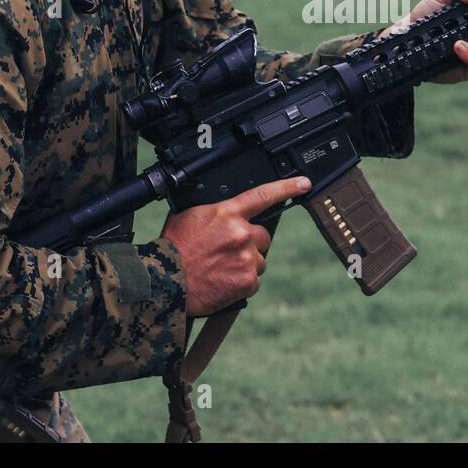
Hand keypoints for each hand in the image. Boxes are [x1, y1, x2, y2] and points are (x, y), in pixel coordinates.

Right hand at [160, 176, 310, 316]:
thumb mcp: (190, 216)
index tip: (303, 183)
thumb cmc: (172, 249)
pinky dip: (241, 283)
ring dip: (245, 264)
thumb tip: (227, 211)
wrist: (164, 282)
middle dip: (250, 243)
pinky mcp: (247, 281)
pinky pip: (253, 281)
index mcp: (227, 213)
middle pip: (262, 236)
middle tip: (227, 252)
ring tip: (220, 269)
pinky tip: (223, 282)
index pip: (263, 195)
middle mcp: (241, 233)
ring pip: (258, 260)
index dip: (286, 187)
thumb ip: (215, 211)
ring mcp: (246, 258)